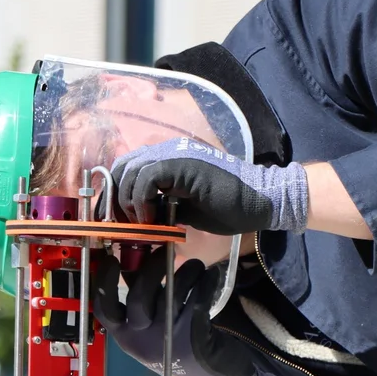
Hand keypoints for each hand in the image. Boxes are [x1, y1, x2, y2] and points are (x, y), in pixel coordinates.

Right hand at [92, 253, 282, 375]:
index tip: (111, 260)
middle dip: (152, 268)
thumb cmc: (178, 352)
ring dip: (186, 272)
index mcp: (125, 337)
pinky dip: (207, 283)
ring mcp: (167, 338)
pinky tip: (212, 275)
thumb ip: (141, 305)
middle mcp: (141, 339)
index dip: (104, 283)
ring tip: (195, 265)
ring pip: (172, 293)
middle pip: (139, 297)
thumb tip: (137, 262)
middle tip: (164, 251)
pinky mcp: (194, 335)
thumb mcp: (150, 335)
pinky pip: (198, 299)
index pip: (105, 310)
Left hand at [110, 138, 309, 234]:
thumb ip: (161, 208)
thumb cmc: (228, 208)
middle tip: (122, 225)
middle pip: (122, 166)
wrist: (261, 201)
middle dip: (115, 198)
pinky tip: (151, 219)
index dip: (116, 193)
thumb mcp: (184, 210)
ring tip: (140, 224)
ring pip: (130, 170)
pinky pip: (146, 178)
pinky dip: (141, 201)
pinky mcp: (182, 163)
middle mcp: (168, 150)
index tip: (116, 219)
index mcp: (168, 158)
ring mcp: (174, 153)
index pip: (128, 168)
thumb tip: (138, 222)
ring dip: (127, 201)